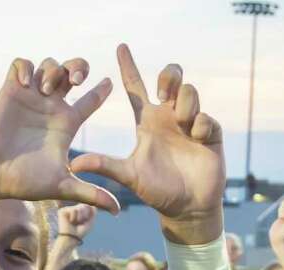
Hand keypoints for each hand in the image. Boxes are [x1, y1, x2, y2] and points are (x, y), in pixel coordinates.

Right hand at [0, 56, 117, 212]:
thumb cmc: (24, 180)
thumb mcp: (62, 186)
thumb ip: (90, 193)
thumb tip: (117, 210)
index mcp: (66, 123)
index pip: (91, 100)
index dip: (102, 90)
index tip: (110, 83)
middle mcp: (51, 107)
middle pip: (72, 72)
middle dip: (78, 67)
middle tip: (76, 81)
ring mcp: (31, 97)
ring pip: (49, 65)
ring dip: (52, 71)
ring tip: (46, 91)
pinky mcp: (10, 91)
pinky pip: (21, 64)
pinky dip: (25, 67)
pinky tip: (25, 83)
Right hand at [56, 203, 96, 239]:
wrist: (71, 238)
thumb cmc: (80, 232)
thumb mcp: (90, 223)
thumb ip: (93, 213)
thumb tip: (93, 206)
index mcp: (79, 212)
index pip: (88, 206)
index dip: (89, 215)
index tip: (84, 222)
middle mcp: (73, 209)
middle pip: (85, 205)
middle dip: (85, 215)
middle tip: (80, 223)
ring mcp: (67, 209)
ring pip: (79, 207)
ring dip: (80, 217)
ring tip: (75, 223)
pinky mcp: (62, 211)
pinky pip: (73, 210)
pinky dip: (74, 217)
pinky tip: (70, 222)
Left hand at [70, 45, 225, 242]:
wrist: (187, 209)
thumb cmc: (157, 191)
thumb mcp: (129, 177)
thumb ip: (105, 166)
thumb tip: (73, 163)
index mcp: (148, 122)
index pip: (136, 88)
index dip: (128, 67)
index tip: (120, 46)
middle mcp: (169, 118)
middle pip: (170, 77)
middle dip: (169, 75)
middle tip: (164, 91)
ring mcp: (191, 124)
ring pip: (189, 91)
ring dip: (184, 102)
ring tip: (182, 123)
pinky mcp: (210, 134)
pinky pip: (206, 117)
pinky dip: (200, 124)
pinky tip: (196, 138)